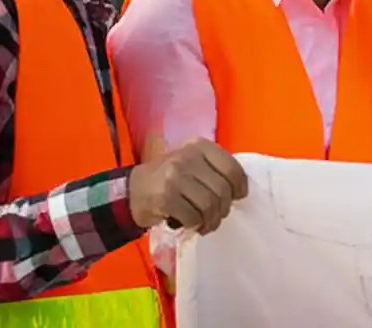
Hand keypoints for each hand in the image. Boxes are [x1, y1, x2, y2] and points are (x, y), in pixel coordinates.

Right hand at [128, 138, 248, 235]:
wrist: (132, 190)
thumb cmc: (169, 179)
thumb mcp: (193, 164)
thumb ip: (214, 170)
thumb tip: (239, 192)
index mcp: (200, 146)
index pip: (232, 167)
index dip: (239, 186)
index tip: (237, 197)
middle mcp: (187, 157)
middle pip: (222, 190)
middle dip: (223, 209)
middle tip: (217, 217)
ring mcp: (175, 176)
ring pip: (209, 205)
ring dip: (210, 221)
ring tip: (205, 224)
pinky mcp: (164, 196)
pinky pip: (192, 216)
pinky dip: (195, 224)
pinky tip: (190, 224)